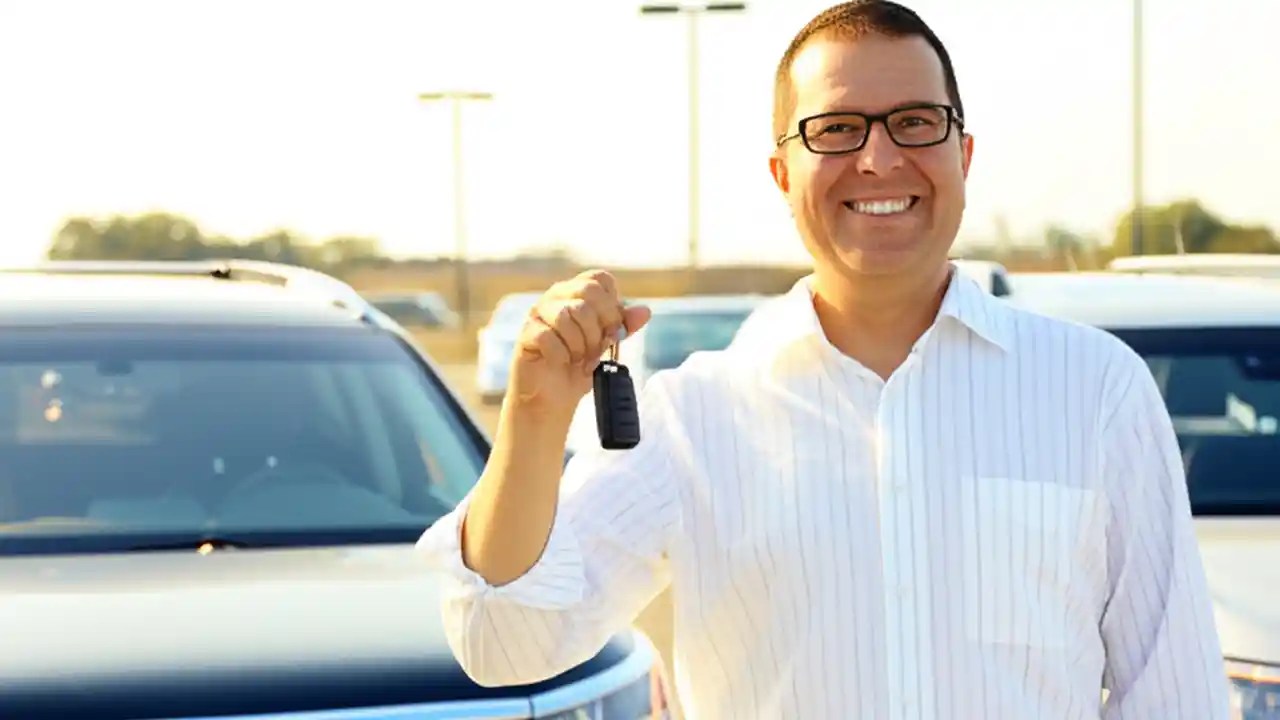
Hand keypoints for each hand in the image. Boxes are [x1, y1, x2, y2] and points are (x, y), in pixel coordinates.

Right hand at [507, 269, 650, 418]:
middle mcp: (555, 298)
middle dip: (599, 325)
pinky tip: (564, 362)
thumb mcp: (606, 346)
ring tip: (581, 359)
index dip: (612, 305)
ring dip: (581, 343)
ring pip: (568, 314)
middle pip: (587, 291)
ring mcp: (538, 315)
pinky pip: (549, 336)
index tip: (612, 330)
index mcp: (576, 294)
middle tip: (597, 348)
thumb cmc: (577, 369)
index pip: (599, 279)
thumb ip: (622, 326)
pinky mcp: (526, 335)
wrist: (552, 400)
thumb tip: (645, 311)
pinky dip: (563, 354)